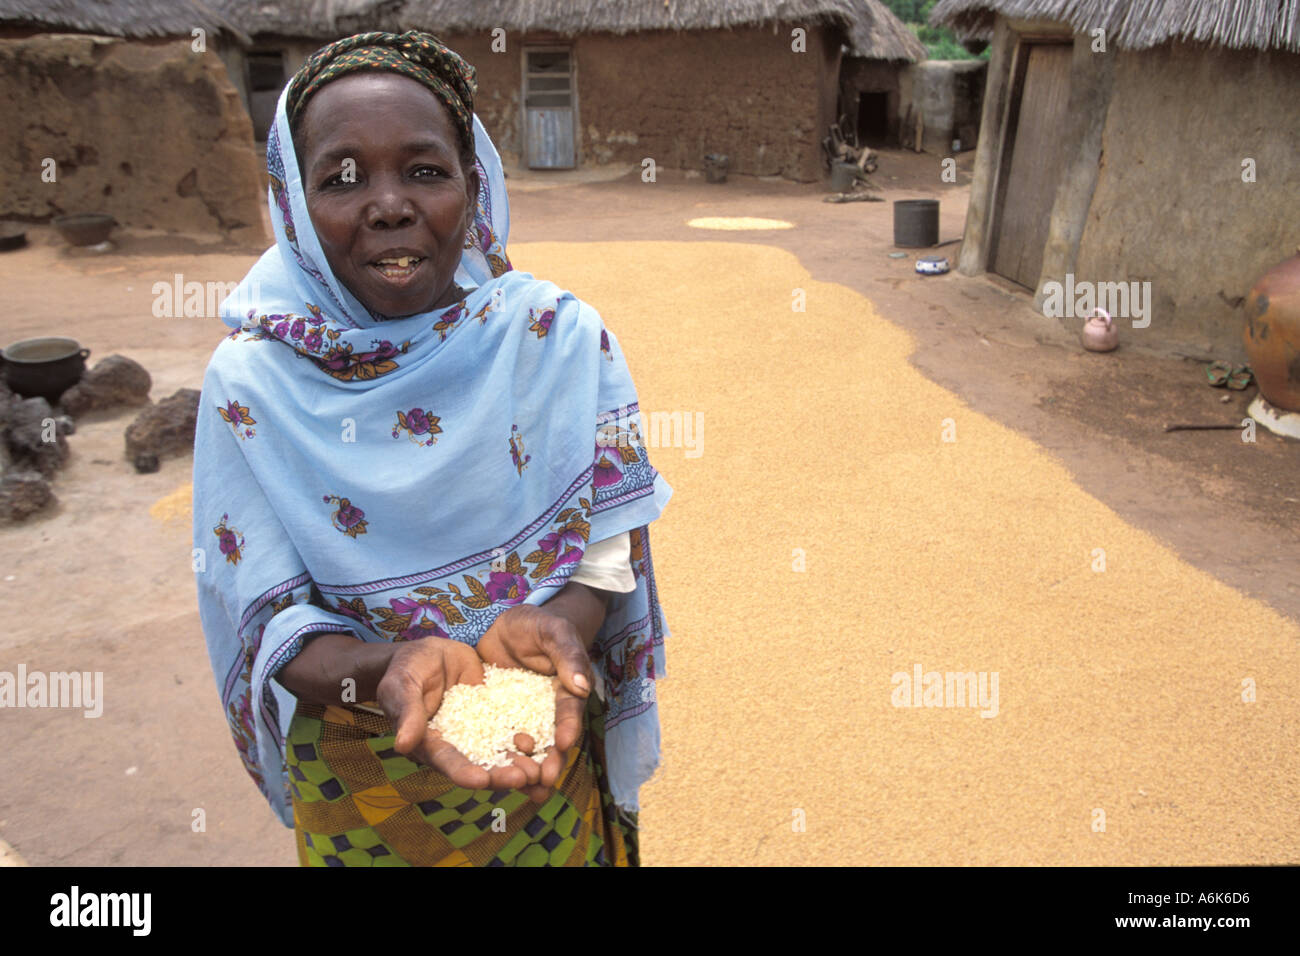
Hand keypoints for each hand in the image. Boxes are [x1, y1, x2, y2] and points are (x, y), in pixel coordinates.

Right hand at [376, 636, 544, 791]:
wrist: (430, 651)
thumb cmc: (407, 667)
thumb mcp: (403, 685)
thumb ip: (408, 713)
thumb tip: (403, 745)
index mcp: (430, 743)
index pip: (447, 761)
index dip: (463, 772)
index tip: (481, 780)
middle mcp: (457, 744)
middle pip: (479, 764)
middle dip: (501, 774)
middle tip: (525, 778)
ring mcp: (478, 732)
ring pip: (501, 752)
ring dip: (521, 763)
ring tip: (542, 770)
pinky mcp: (496, 716)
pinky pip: (513, 729)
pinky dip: (530, 739)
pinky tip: (551, 744)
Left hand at [476, 604, 593, 801]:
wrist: (507, 625)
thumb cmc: (538, 624)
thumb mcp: (554, 632)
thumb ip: (568, 656)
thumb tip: (582, 686)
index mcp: (565, 690)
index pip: (569, 711)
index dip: (568, 727)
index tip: (564, 743)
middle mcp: (546, 710)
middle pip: (550, 738)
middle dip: (549, 761)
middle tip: (544, 781)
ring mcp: (522, 717)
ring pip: (526, 746)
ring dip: (526, 768)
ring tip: (523, 789)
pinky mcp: (497, 719)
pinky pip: (498, 740)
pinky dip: (497, 758)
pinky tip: (491, 777)